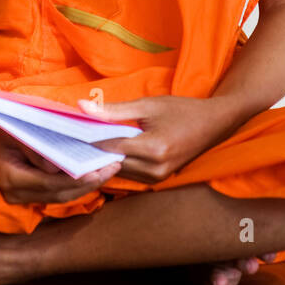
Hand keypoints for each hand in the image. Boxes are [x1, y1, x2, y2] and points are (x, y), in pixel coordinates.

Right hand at [0, 112, 121, 205]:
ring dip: (86, 185)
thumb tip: (59, 168)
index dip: (77, 180)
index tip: (99, 172)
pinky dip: (76, 183)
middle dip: (89, 183)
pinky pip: (56, 191)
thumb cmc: (2, 120)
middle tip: (113, 169)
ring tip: (109, 170)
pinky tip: (94, 171)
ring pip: (61, 195)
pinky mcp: (29, 192)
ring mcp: (21, 195)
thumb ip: (37, 149)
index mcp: (11, 178)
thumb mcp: (18, 128)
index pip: (51, 185)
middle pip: (59, 194)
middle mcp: (15, 193)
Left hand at [80, 94, 230, 183]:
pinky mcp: (159, 179)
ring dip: (105, 158)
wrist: (214, 124)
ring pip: (120, 170)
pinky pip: (131, 173)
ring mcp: (158, 178)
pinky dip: (119, 162)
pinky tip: (108, 149)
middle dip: (94, 150)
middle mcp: (155, 169)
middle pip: (113, 163)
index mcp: (153, 148)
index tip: (70, 131)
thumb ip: (114, 110)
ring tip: (87, 142)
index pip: (111, 147)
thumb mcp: (148, 105)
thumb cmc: (181, 110)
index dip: (89, 139)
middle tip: (73, 137)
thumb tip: (82, 107)